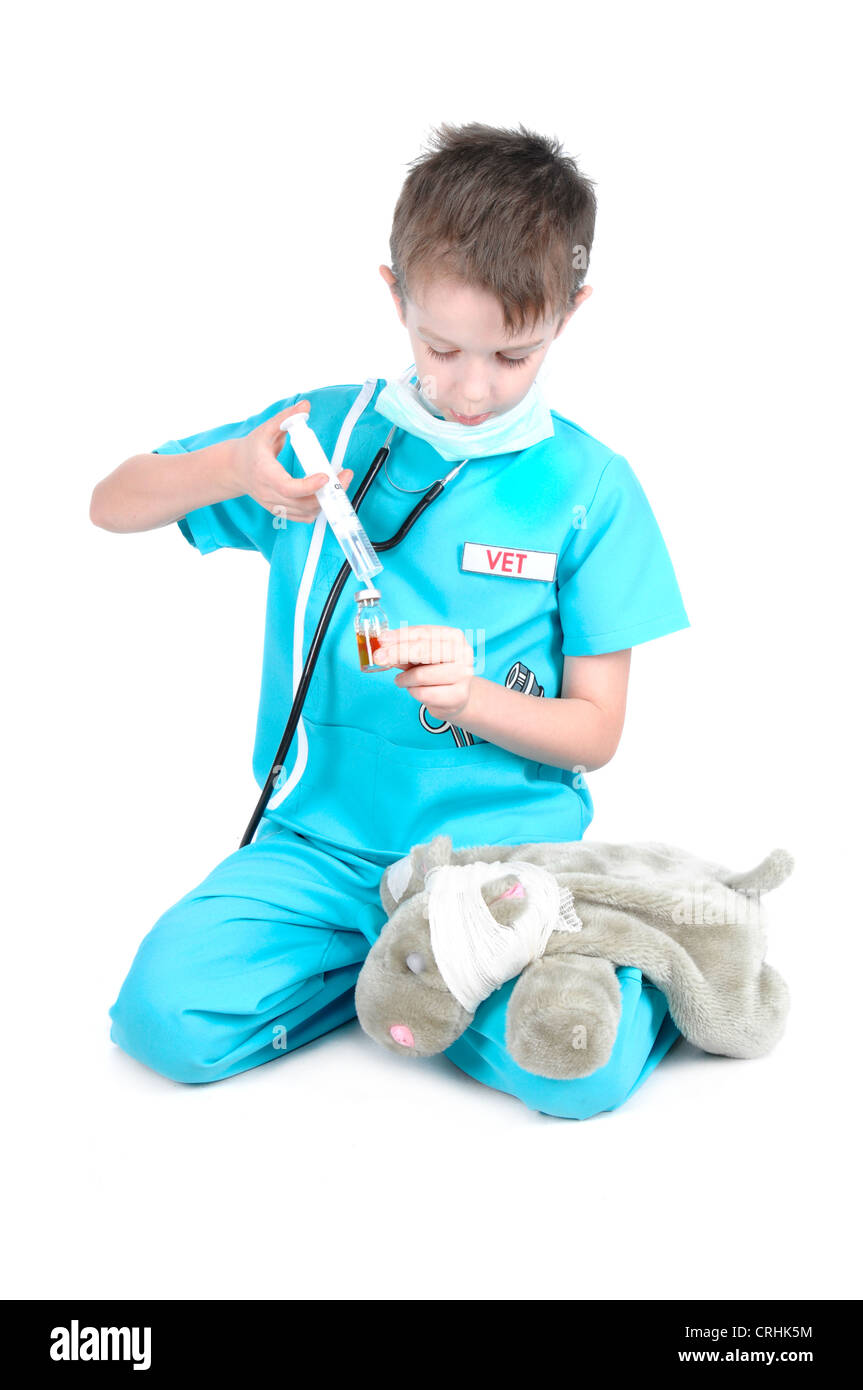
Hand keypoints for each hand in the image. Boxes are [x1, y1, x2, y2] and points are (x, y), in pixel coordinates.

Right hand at [231, 400, 352, 522]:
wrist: (235, 469)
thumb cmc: (251, 449)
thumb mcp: (266, 429)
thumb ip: (286, 417)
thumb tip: (305, 405)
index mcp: (264, 473)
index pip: (287, 487)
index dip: (309, 486)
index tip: (326, 476)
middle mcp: (269, 494)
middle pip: (302, 503)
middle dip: (328, 493)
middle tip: (345, 476)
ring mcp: (275, 506)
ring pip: (306, 513)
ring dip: (327, 501)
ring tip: (339, 482)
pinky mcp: (281, 511)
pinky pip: (304, 517)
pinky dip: (319, 509)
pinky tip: (327, 493)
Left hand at [373, 625, 474, 718]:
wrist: (455, 697)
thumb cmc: (435, 671)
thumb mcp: (419, 656)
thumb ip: (402, 650)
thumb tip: (382, 647)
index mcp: (454, 637)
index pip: (423, 633)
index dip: (400, 636)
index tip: (382, 640)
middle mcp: (462, 653)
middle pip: (423, 651)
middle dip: (397, 653)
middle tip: (378, 658)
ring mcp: (463, 675)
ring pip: (421, 675)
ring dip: (403, 678)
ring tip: (400, 680)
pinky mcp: (458, 696)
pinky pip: (423, 693)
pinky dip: (412, 691)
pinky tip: (412, 689)